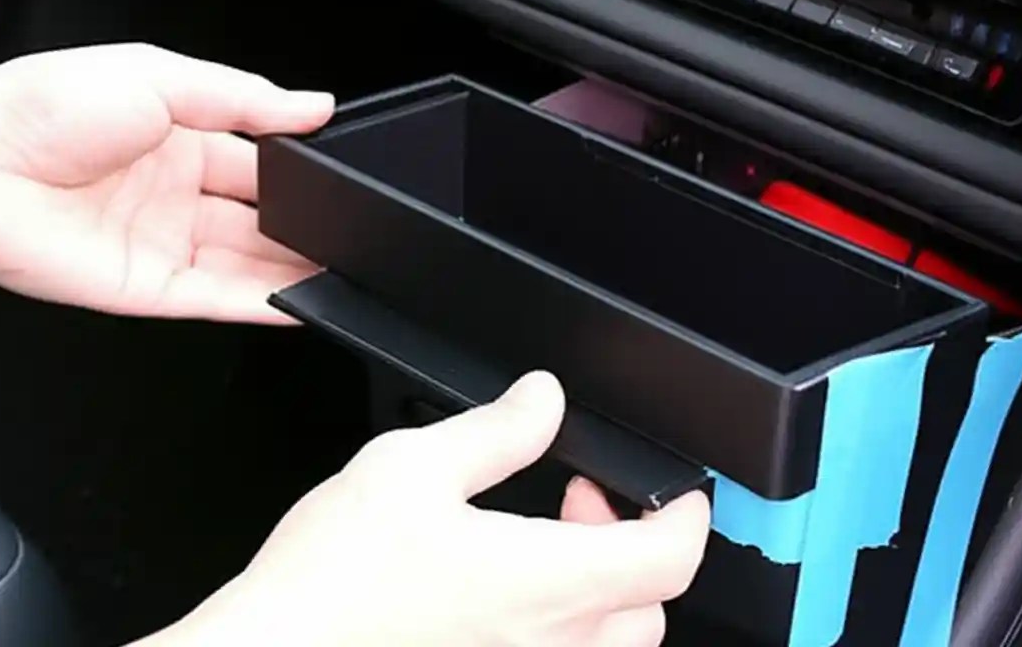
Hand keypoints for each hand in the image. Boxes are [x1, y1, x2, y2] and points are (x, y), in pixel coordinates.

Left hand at [0, 44, 331, 322]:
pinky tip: (304, 301)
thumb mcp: (159, 77)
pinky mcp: (148, 288)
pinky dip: (263, 305)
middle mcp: (173, 195)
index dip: (301, 175)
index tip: (346, 181)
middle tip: (355, 232)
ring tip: (347, 269)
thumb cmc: (42, 108)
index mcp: (178, 140)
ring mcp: (163, 244)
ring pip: (247, 265)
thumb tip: (314, 104)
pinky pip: (218, 300)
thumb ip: (242, 98)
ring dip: (294, 270)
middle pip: (259, 220)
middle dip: (304, 228)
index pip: (259, 164)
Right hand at [136, 372, 711, 646]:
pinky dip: (555, 629)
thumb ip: (495, 432)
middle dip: (632, 545)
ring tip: (537, 550)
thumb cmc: (332, 582)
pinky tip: (494, 598)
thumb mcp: (410, 467)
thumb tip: (543, 400)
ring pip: (608, 645)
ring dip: (599, 592)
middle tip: (575, 503)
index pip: (672, 558)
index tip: (672, 489)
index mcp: (548, 580)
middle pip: (650, 606)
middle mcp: (551, 644)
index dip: (689, 516)